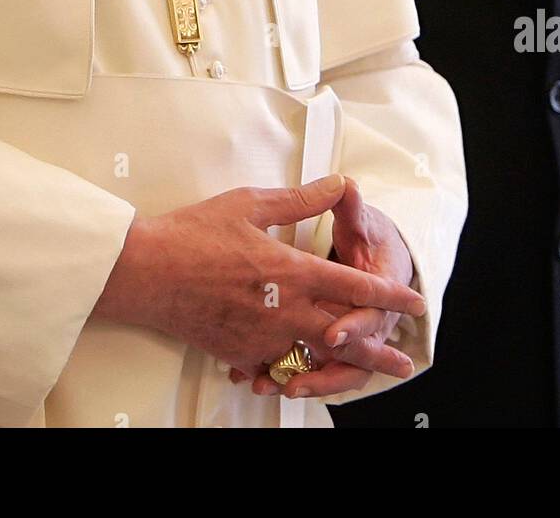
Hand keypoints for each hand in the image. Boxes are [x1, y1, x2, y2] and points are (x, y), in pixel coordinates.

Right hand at [93, 173, 424, 384]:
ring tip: (361, 375)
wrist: (145, 273)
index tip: (414, 303)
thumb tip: (338, 183)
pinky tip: (300, 374)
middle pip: (343, 337)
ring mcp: (261, 337)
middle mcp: (282, 310)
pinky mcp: (238, 351)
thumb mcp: (249, 204)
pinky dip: (291, 371)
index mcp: (291, 270)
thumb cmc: (192, 234)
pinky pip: (275, 367)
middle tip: (402, 364)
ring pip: (313, 357)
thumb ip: (300, 199)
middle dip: (377, 351)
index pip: (353, 287)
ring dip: (342, 367)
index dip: (389, 297)